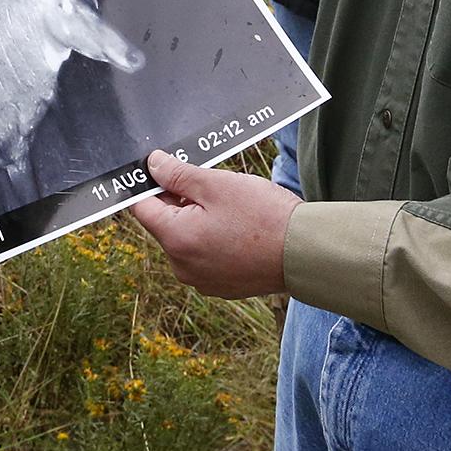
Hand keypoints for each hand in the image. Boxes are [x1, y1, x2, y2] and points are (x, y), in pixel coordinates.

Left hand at [130, 149, 299, 298]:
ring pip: (187, 240)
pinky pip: (206, 256)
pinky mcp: (222, 286)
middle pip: (166, 224)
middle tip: (215, 189)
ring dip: (199, 221)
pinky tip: (241, 230)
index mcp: (176, 241)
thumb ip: (177, 174)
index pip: (143, 207)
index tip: (172, 171)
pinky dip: (215, 240)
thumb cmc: (263, 216)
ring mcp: (202, 280)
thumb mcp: (216, 184)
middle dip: (182, 202)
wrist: (306, 253)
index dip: (154, 184)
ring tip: (233, 210)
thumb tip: (152, 165)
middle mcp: (183, 267)